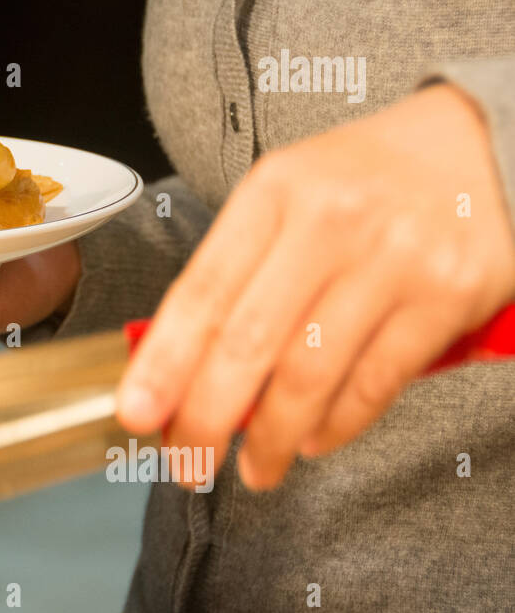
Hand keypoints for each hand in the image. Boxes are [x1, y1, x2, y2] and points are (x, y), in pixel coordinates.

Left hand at [116, 84, 514, 489]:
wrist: (477, 143)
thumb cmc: (364, 180)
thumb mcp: (287, 195)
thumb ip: (237, 269)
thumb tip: (179, 365)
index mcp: (273, 193)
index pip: (201, 292)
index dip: (163, 362)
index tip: (136, 412)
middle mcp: (329, 222)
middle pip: (247, 342)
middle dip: (206, 418)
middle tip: (186, 464)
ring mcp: (393, 260)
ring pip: (309, 374)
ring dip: (272, 438)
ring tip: (253, 468)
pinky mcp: (448, 296)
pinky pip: (375, 382)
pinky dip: (336, 425)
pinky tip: (310, 441)